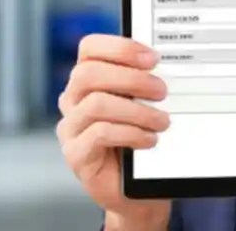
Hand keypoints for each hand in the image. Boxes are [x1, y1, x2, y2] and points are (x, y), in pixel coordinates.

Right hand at [57, 33, 172, 228]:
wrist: (135, 189)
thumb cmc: (139, 139)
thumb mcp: (142, 105)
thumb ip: (143, 83)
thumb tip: (164, 65)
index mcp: (87, 79)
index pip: (90, 48)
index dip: (120, 47)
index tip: (153, 58)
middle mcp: (72, 99)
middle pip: (88, 73)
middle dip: (131, 78)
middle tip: (161, 91)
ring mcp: (70, 127)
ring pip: (96, 104)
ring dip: (136, 110)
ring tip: (162, 121)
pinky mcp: (75, 154)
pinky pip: (100, 134)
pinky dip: (130, 133)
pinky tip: (149, 139)